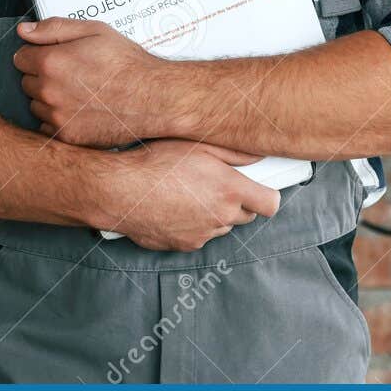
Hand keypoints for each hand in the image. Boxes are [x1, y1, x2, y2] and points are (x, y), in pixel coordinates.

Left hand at [13, 16, 170, 147]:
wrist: (153, 97)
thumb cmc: (128, 65)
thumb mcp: (95, 31)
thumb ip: (55, 28)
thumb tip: (26, 30)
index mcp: (52, 62)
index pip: (20, 58)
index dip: (37, 55)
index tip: (52, 56)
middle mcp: (49, 91)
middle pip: (27, 82)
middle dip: (43, 76)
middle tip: (71, 73)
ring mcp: (57, 116)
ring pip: (37, 106)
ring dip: (49, 99)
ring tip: (78, 91)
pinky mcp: (67, 136)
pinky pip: (47, 127)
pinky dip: (58, 119)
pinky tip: (80, 109)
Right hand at [96, 139, 281, 251]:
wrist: (120, 191)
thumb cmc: (156, 162)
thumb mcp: (198, 145)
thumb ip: (235, 152)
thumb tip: (259, 154)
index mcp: (229, 190)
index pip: (270, 204)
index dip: (267, 196)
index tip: (260, 188)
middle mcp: (220, 216)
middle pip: (246, 216)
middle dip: (238, 202)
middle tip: (217, 184)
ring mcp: (202, 234)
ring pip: (221, 226)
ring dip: (215, 214)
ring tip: (190, 194)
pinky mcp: (184, 245)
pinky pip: (199, 236)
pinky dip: (194, 225)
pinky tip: (176, 207)